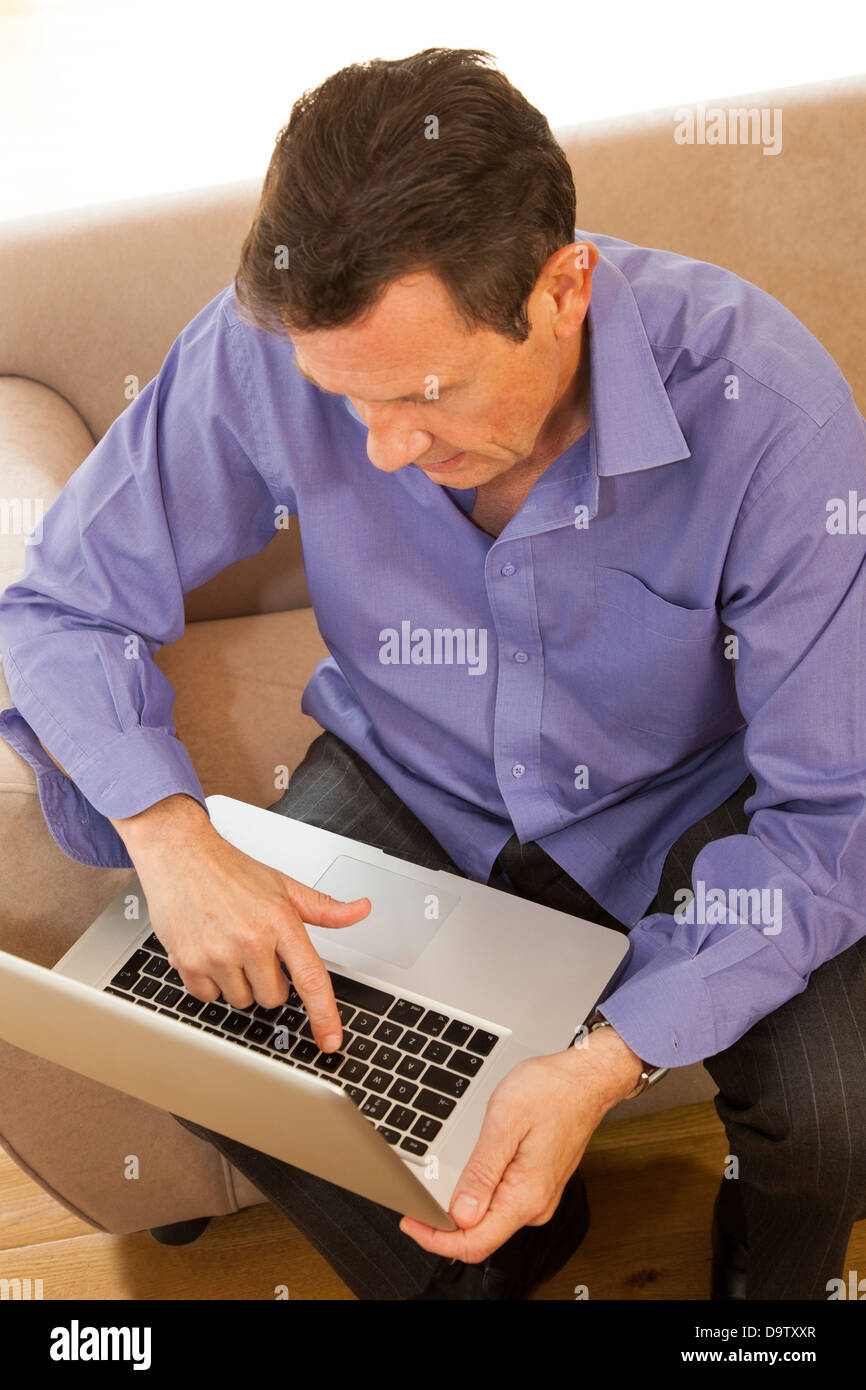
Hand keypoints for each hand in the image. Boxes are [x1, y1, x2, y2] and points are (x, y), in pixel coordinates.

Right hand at [129, 819, 370, 1051]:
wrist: (181, 855)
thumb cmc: (231, 871)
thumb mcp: (284, 886)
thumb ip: (324, 908)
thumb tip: (359, 911)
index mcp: (280, 921)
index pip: (311, 979)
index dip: (324, 1015)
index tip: (330, 1040)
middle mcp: (250, 939)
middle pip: (274, 998)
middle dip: (270, 981)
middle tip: (257, 951)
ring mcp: (218, 954)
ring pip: (242, 1000)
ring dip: (240, 983)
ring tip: (229, 946)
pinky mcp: (188, 963)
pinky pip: (209, 998)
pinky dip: (211, 983)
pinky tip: (209, 951)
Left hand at [399, 1026, 643, 1261]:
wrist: (585, 1079)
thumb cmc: (551, 1092)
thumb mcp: (504, 1124)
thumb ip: (482, 1174)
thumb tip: (461, 1215)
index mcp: (525, 1196)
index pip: (474, 1242)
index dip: (436, 1239)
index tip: (412, 1222)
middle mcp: (535, 1205)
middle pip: (481, 1236)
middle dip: (444, 1228)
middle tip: (416, 1206)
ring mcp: (539, 1197)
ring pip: (491, 1222)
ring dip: (462, 1213)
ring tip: (438, 1192)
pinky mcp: (538, 1185)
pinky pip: (503, 1205)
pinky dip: (479, 1200)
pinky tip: (467, 1183)